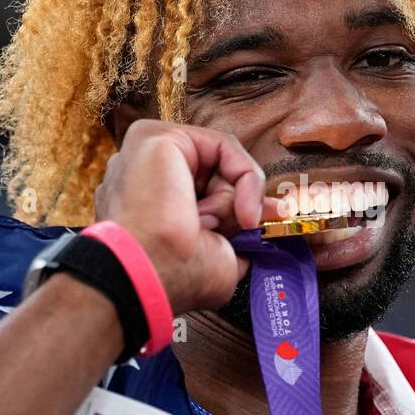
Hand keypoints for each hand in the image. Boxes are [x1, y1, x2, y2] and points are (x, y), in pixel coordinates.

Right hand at [93, 120, 266, 313]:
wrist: (148, 277)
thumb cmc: (172, 278)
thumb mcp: (218, 257)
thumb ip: (239, 230)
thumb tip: (274, 210)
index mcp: (147, 202)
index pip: (204, 191)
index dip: (238, 205)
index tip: (261, 226)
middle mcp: (141, 175)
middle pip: (213, 175)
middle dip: (235, 204)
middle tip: (234, 231)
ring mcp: (144, 153)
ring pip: (219, 162)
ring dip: (230, 200)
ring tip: (210, 227)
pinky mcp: (157, 136)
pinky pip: (224, 146)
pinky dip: (245, 177)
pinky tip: (240, 211)